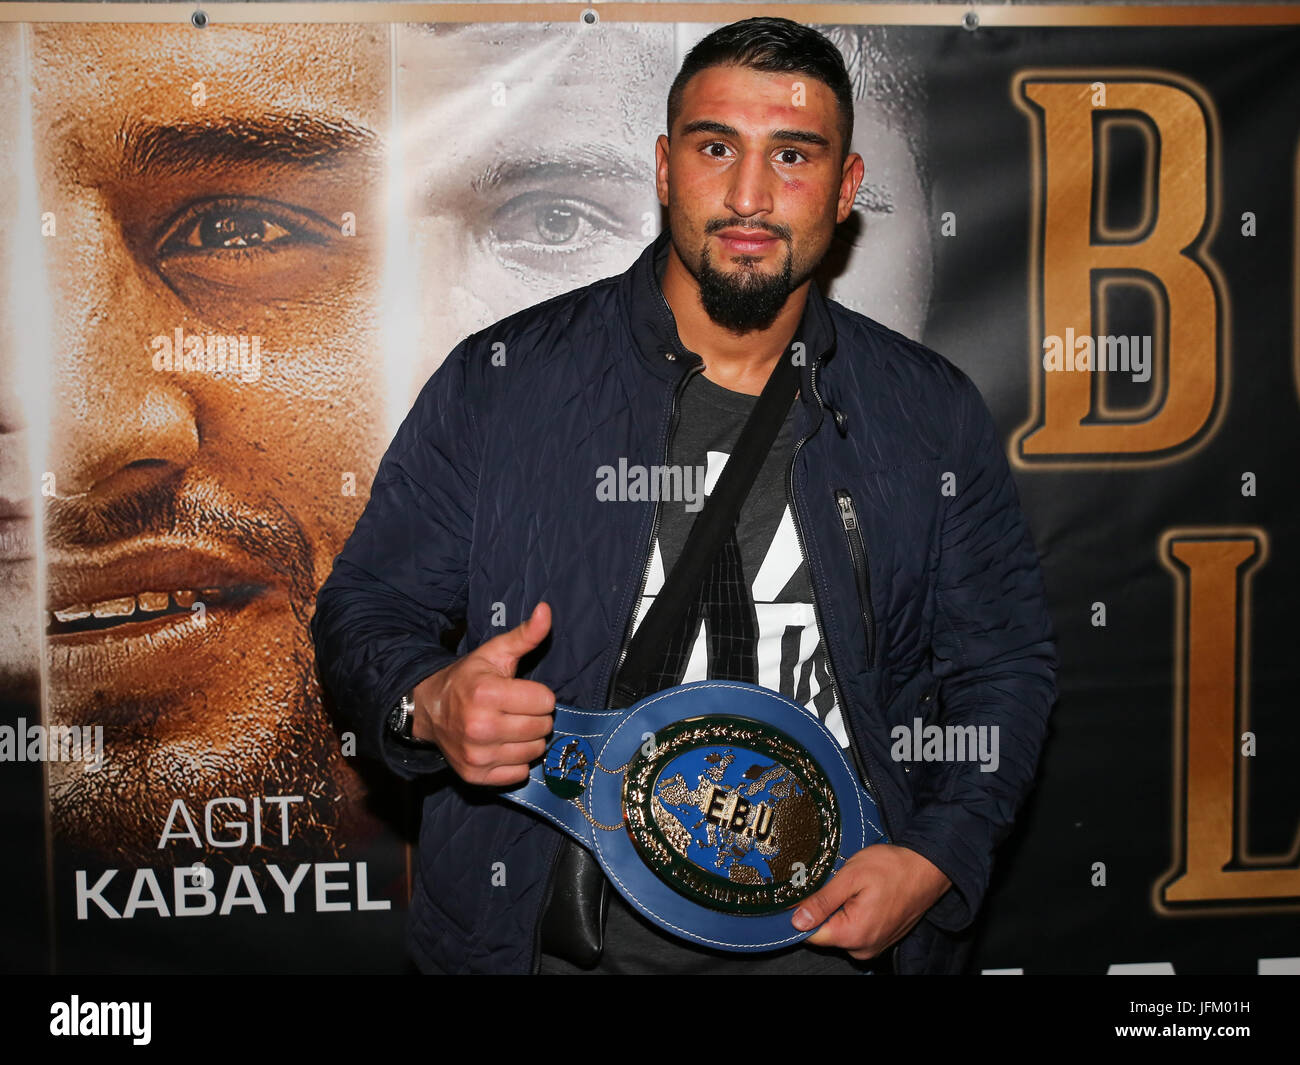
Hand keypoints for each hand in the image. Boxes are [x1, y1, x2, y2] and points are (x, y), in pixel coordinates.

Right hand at [411, 601, 555, 785]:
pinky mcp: (476, 775)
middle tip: (517, 709)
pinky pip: (519, 773)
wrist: (431, 710)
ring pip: (534, 751)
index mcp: (486, 693)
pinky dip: (516, 760)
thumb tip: (547, 610)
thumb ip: (526, 635)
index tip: (522, 692)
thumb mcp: (495, 652)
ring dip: (529, 739)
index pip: (545, 701)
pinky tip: (503, 745)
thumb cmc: (469, 678)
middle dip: (536, 716)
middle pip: (542, 727)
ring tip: (511, 726)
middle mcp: (480, 727)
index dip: (538, 695)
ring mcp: (477, 754)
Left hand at [793, 843, 951, 959]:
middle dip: (825, 909)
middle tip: (838, 884)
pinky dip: (854, 913)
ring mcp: (874, 945)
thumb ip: (822, 901)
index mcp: (854, 934)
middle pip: (826, 933)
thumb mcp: (851, 876)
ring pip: (840, 931)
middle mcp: (864, 947)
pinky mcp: (880, 939)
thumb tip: (796, 921)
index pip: (810, 935)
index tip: (804, 895)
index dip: (801, 914)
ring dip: (840, 910)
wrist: (927, 868)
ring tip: (856, 888)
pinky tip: (864, 896)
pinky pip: (855, 930)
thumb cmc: (893, 868)